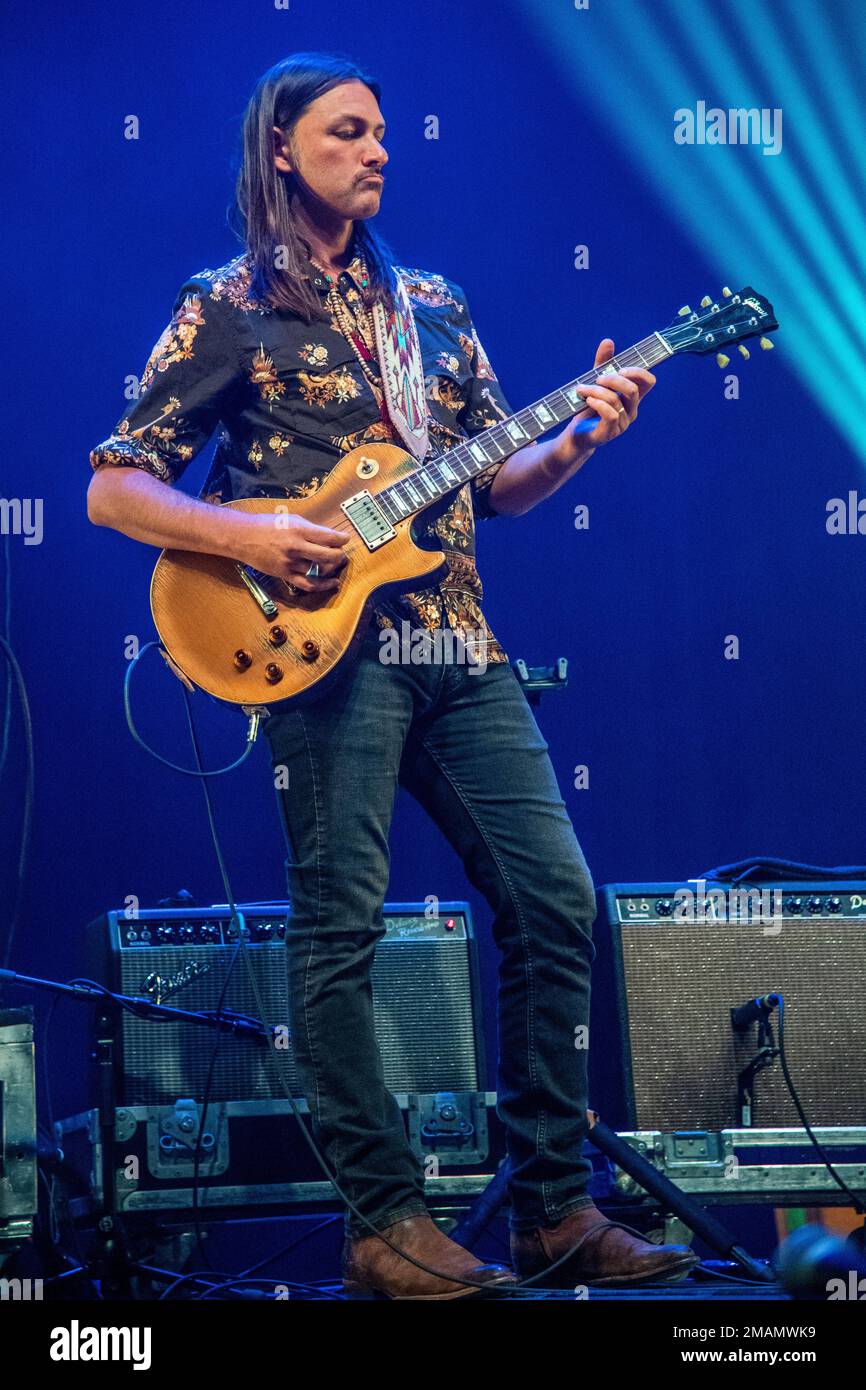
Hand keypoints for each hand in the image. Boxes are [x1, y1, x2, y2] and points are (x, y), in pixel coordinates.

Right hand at [231, 511, 348, 592]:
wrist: (244, 537)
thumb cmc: (268, 526)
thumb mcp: (291, 520)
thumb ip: (310, 529)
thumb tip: (329, 537)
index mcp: (299, 529)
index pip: (329, 537)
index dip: (342, 539)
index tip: (346, 539)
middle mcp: (296, 546)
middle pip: (328, 555)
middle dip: (340, 555)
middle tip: (342, 553)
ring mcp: (291, 562)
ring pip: (319, 570)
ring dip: (331, 568)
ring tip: (336, 565)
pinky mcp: (285, 574)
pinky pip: (308, 584)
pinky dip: (323, 585)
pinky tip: (332, 583)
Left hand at [554, 338, 655, 466]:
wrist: (575, 435)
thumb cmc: (588, 408)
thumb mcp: (595, 383)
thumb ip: (602, 364)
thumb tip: (608, 341)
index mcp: (631, 398)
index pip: (648, 382)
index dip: (638, 372)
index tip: (620, 368)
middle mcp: (631, 411)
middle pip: (633, 389)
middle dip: (613, 379)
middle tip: (597, 377)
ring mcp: (621, 424)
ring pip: (615, 401)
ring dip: (596, 390)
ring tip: (581, 389)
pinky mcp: (609, 433)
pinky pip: (609, 415)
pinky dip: (597, 403)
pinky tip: (588, 400)